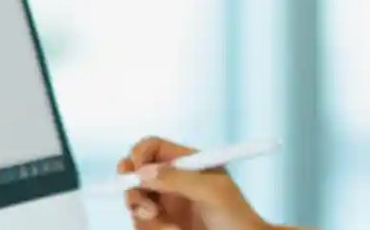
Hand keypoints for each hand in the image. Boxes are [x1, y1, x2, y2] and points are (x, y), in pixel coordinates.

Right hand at [118, 136, 268, 229]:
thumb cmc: (236, 216)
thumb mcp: (211, 191)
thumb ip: (178, 179)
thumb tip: (143, 171)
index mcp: (186, 163)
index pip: (152, 147)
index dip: (138, 154)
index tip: (133, 170)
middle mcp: (172, 180)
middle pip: (135, 175)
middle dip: (134, 190)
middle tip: (147, 209)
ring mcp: (165, 202)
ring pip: (136, 203)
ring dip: (146, 217)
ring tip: (171, 228)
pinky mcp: (162, 223)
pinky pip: (142, 224)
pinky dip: (153, 229)